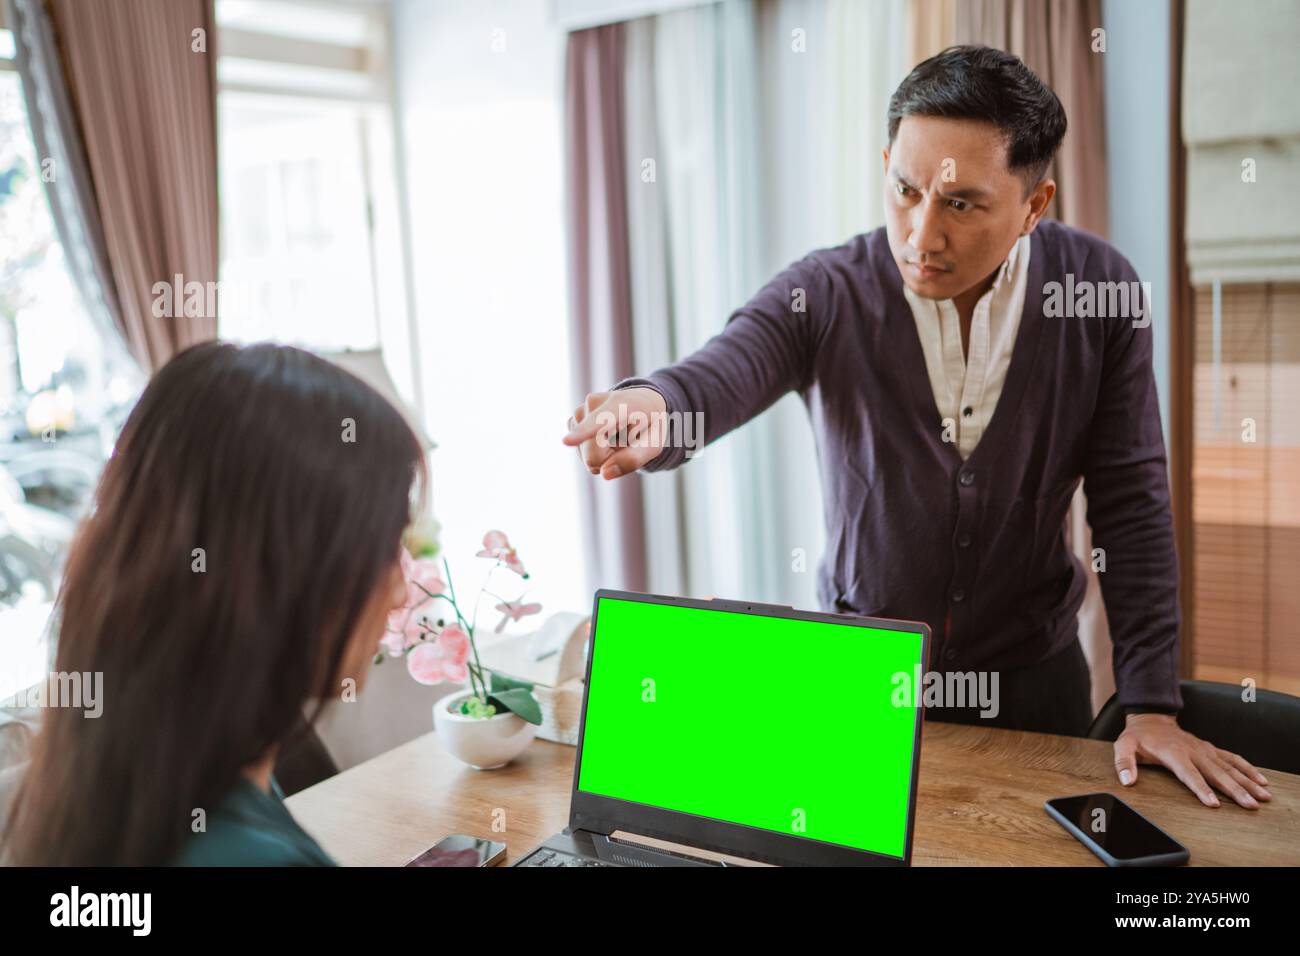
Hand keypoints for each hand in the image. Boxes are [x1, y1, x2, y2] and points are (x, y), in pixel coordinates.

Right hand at [562, 388, 667, 480]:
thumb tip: (604, 474)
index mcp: (622, 403)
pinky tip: (605, 437)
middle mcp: (594, 403)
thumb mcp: (654, 443)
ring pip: (587, 457)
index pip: (601, 420)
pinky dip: (596, 452)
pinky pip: (582, 454)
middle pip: (594, 456)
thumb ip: (634, 458)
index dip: (584, 432)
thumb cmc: (650, 424)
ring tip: (618, 437)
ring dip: (605, 455)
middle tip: (627, 443)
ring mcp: (580, 412)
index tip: (566, 442)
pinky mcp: (572, 422)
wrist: (641, 403)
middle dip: (610, 459)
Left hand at [1114, 713, 1271, 808]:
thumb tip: (1127, 780)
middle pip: (1216, 773)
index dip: (1201, 788)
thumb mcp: (1123, 746)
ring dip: (1247, 781)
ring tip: (1263, 796)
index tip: (1214, 804)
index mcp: (1173, 752)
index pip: (1189, 773)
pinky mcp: (1211, 749)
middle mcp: (1193, 751)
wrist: (1151, 718)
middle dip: (1234, 789)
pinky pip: (1232, 758)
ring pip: (1229, 767)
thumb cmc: (1137, 736)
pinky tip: (1261, 780)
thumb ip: (1124, 762)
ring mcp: (1204, 750)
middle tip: (1250, 804)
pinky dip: (1248, 769)